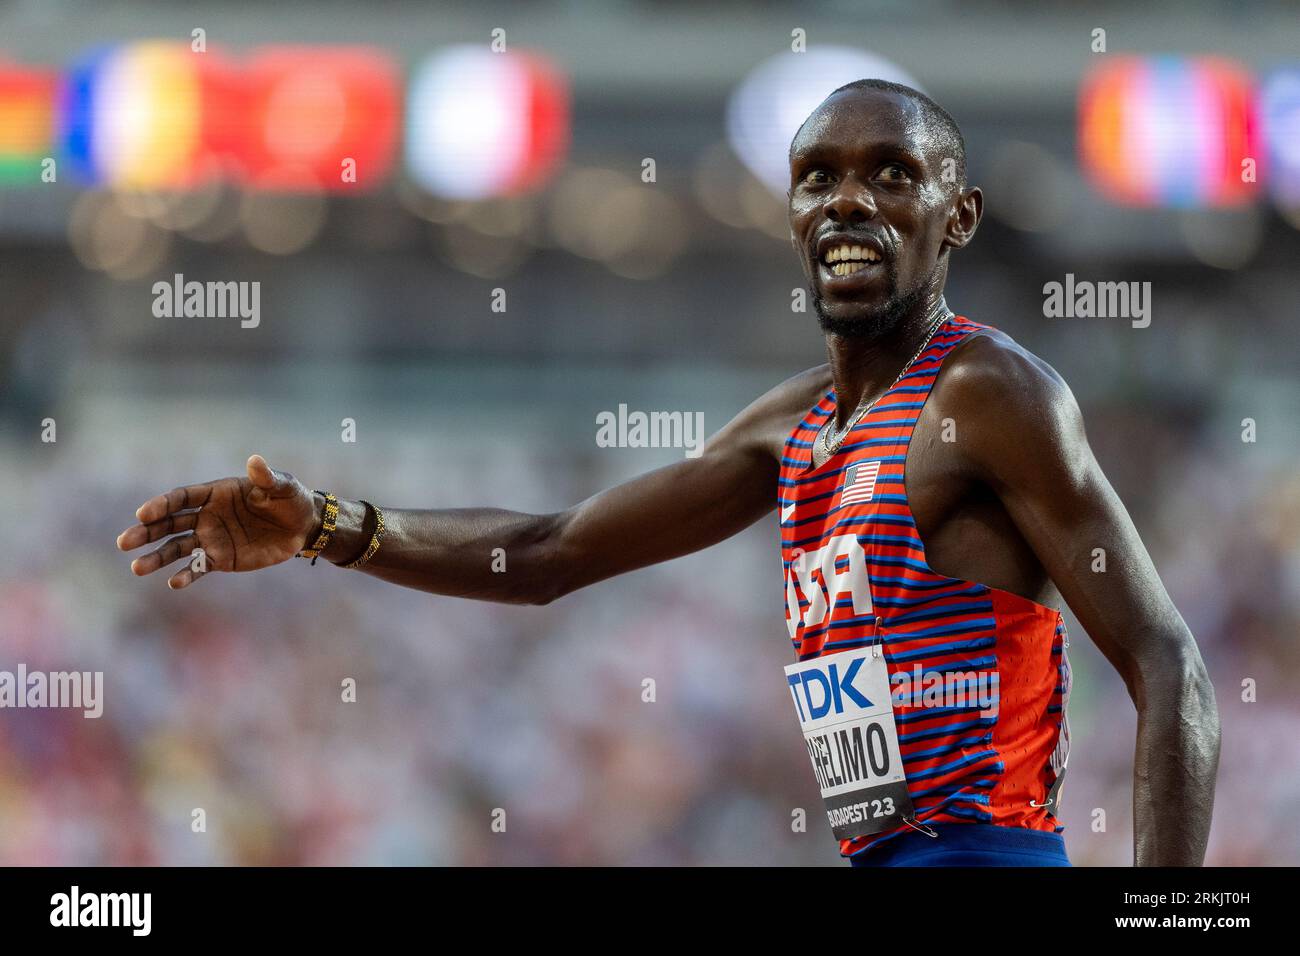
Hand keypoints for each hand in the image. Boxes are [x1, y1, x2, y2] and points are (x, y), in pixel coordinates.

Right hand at [116, 454, 318, 589]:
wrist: (303, 527)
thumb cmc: (290, 500)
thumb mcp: (281, 487)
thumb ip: (265, 478)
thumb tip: (255, 460)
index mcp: (215, 494)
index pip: (181, 498)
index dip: (162, 505)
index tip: (144, 513)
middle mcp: (207, 516)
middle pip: (170, 523)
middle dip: (146, 531)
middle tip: (124, 541)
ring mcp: (212, 538)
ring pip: (177, 548)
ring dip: (157, 557)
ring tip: (137, 568)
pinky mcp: (221, 559)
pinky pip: (198, 568)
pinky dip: (186, 575)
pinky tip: (174, 583)